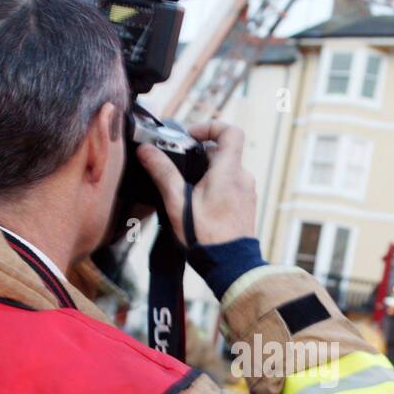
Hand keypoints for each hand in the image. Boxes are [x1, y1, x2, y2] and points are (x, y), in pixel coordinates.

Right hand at [136, 120, 256, 246]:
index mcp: (229, 171)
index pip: (230, 131)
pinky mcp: (246, 205)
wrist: (230, 266)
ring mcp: (247, 192)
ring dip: (205, 174)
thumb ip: (163, 173)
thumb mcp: (178, 203)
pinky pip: (230, 186)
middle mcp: (243, 177)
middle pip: (222, 152)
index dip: (210, 127)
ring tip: (185, 192)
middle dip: (199, 156)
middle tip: (178, 168)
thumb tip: (146, 150)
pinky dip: (215, 188)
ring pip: (225, 170)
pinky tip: (199, 206)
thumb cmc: (206, 236)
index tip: (190, 137)